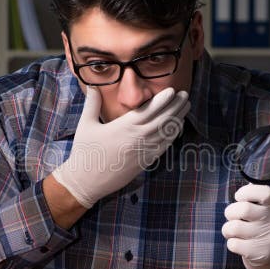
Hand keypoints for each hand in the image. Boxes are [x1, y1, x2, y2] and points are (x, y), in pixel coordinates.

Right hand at [52, 86, 189, 207]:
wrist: (86, 181)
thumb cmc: (84, 152)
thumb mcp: (86, 124)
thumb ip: (92, 104)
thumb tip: (92, 86)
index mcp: (124, 127)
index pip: (149, 110)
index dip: (162, 100)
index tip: (172, 90)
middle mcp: (137, 138)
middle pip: (163, 119)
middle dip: (176, 106)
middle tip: (184, 95)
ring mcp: (143, 151)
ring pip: (166, 133)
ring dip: (178, 119)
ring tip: (185, 107)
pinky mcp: (145, 162)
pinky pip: (164, 147)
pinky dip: (172, 136)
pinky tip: (176, 128)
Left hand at [222, 184, 269, 268]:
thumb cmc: (263, 223)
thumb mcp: (265, 208)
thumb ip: (253, 197)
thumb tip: (239, 192)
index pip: (264, 192)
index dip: (246, 192)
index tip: (239, 197)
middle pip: (244, 209)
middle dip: (230, 212)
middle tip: (233, 216)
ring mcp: (268, 238)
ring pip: (234, 228)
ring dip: (228, 229)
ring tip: (234, 230)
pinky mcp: (260, 253)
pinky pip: (233, 244)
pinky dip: (231, 242)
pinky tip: (239, 242)